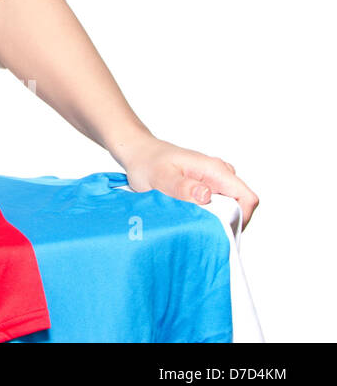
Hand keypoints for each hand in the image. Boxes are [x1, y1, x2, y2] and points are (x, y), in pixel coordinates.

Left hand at [114, 135, 258, 228]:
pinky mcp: (207, 188)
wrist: (139, 154)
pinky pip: (217, 206)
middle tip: (201, 230)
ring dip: (215, 219)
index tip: (220, 231)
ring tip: (192, 222)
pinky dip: (207, 215)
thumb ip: (182, 187)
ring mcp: (215, 181)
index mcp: (215, 170)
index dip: (241, 219)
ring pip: (229, 208)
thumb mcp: (161, 176)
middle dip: (226, 222)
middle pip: (240, 207)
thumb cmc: (148, 163)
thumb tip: (205, 195)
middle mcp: (220, 175)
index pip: (247, 199)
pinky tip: (189, 217)